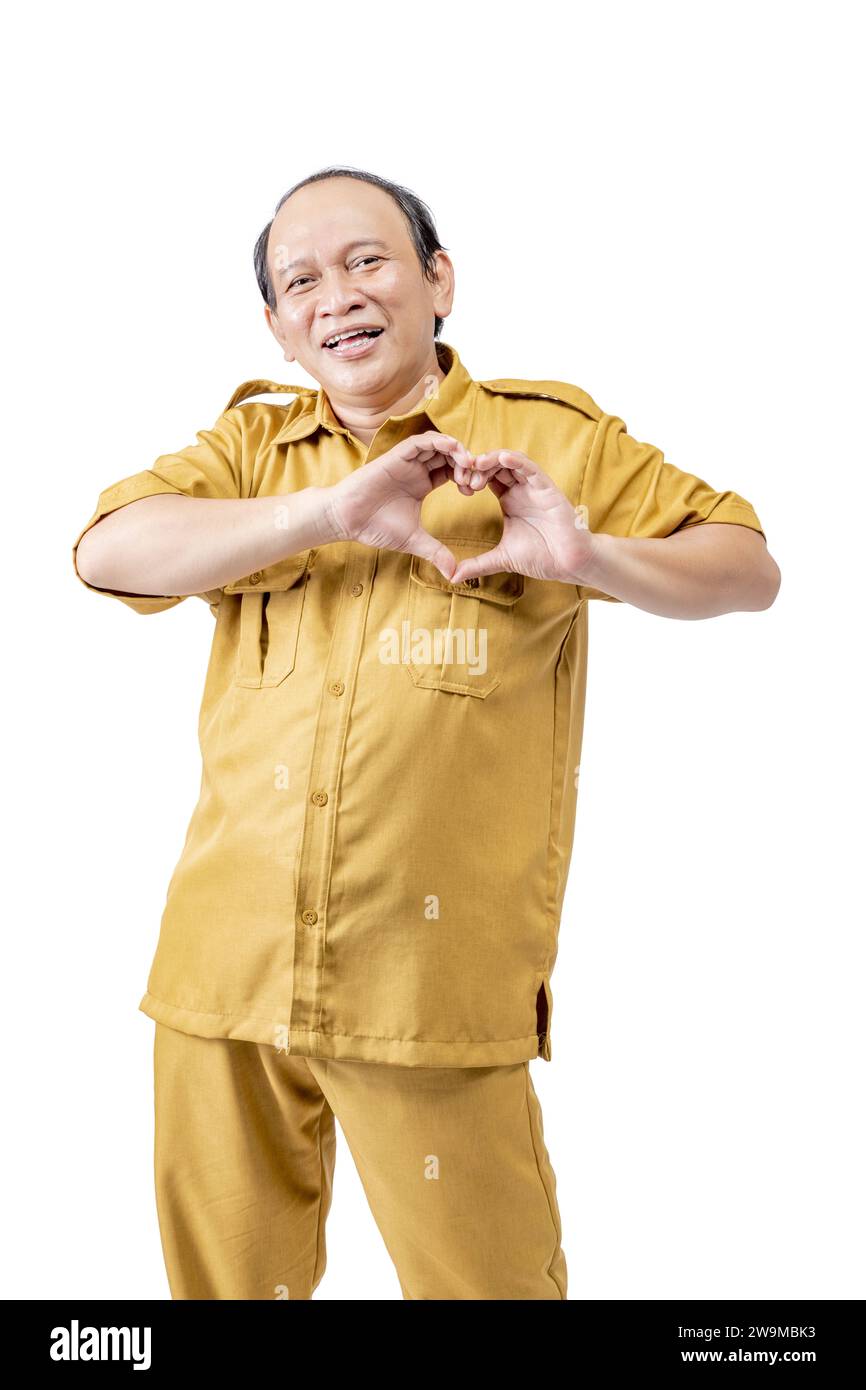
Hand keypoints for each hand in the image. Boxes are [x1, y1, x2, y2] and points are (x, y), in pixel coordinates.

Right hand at [325, 431, 472, 579]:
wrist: (348, 520)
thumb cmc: (376, 527)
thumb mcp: (414, 541)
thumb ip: (436, 552)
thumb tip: (454, 574)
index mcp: (422, 484)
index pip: (451, 471)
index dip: (465, 475)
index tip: (472, 490)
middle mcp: (416, 469)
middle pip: (448, 455)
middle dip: (465, 462)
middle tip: (474, 477)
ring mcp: (406, 461)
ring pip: (436, 444)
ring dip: (455, 449)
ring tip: (468, 462)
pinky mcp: (395, 456)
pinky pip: (419, 442)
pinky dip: (437, 441)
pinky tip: (451, 447)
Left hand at [449, 450, 596, 583]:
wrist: (569, 563)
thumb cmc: (542, 557)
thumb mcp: (501, 559)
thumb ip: (477, 564)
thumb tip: (453, 577)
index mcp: (509, 500)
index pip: (487, 478)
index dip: (471, 477)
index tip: (460, 487)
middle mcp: (521, 490)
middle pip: (496, 466)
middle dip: (479, 467)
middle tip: (466, 478)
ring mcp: (534, 487)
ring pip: (512, 462)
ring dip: (493, 459)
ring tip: (478, 464)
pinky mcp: (547, 489)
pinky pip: (531, 468)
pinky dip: (517, 461)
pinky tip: (503, 458)